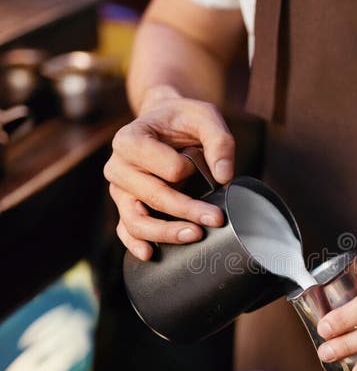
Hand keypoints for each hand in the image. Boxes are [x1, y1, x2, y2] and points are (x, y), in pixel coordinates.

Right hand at [104, 85, 234, 260]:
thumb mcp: (204, 117)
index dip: (185, 168)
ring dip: (166, 232)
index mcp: (130, 139)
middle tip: (216, 219)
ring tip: (195, 235)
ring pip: (136, 221)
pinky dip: (136, 244)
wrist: (163, 122)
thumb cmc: (182, 119)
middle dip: (186, 211)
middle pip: (151, 197)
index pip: (162, 167)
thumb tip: (224, 177)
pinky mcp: (126, 207)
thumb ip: (219, 141)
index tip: (195, 161)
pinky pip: (126, 230)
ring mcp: (120, 190)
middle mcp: (118, 166)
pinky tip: (150, 254)